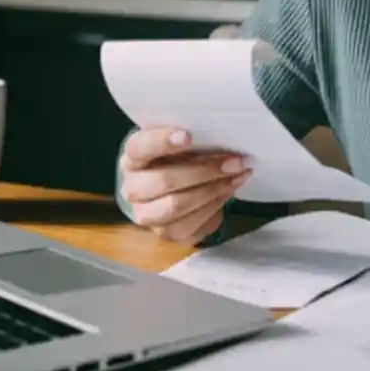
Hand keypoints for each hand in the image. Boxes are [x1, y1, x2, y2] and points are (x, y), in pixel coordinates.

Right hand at [119, 127, 250, 245]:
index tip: (188, 135)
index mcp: (132, 159)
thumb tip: (222, 137)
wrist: (176, 189)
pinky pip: (191, 225)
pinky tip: (228, 191)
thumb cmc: (179, 160)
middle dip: (203, 171)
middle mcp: (133, 189)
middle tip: (234, 161)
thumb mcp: (180, 144)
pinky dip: (214, 207)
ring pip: (177, 206)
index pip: (139, 148)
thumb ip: (191, 139)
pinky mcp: (166, 235)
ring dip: (213, 190)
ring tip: (237, 176)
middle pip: (164, 181)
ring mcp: (146, 215)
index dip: (161, 141)